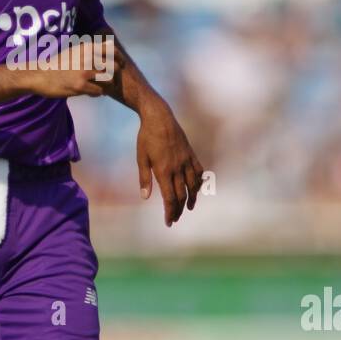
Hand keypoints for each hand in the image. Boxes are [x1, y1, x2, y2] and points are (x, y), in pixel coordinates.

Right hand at [22, 37, 119, 98]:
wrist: (40, 76)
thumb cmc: (59, 64)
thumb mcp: (75, 51)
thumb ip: (92, 49)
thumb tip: (111, 45)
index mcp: (87, 47)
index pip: (113, 50)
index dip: (119, 59)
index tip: (120, 66)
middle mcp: (88, 57)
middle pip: (113, 68)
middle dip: (113, 77)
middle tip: (107, 82)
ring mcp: (84, 71)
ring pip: (108, 81)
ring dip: (106, 86)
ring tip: (98, 88)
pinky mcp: (80, 85)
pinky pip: (99, 92)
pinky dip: (96, 94)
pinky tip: (89, 93)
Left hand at [136, 98, 203, 226]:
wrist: (159, 117)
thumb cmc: (146, 137)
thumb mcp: (141, 158)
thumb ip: (145, 178)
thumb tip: (145, 197)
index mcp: (164, 171)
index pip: (169, 198)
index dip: (170, 212)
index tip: (168, 222)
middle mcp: (177, 168)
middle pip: (181, 195)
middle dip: (178, 210)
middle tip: (174, 219)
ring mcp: (186, 160)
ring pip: (193, 185)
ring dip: (191, 199)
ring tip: (188, 208)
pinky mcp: (191, 154)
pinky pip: (199, 171)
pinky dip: (199, 182)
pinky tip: (196, 188)